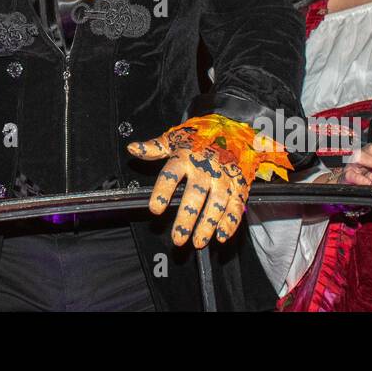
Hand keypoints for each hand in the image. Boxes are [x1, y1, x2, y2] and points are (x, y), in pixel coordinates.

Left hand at [127, 130, 246, 248]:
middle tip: (178, 237)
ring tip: (197, 242)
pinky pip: (236, 205)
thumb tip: (132, 149)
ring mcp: (223, 177)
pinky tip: (221, 236)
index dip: (162, 192)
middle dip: (186, 218)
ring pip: (216, 203)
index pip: (171, 175)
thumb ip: (154, 148)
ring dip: (207, 225)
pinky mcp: (238, 185)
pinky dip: (230, 222)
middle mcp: (205, 168)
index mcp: (186, 156)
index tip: (155, 209)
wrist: (234, 128)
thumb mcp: (175, 138)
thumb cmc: (200, 136)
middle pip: (194, 195)